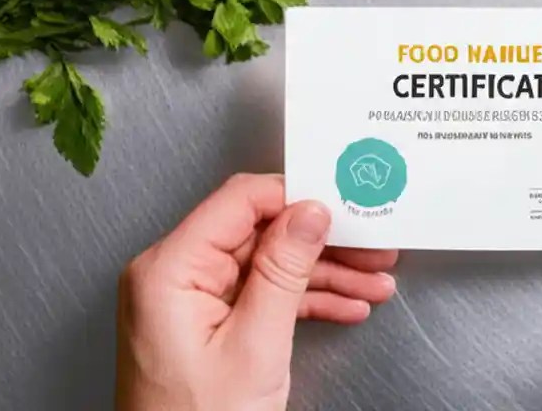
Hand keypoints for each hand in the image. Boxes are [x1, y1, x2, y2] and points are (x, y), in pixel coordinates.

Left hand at [116, 173, 398, 410]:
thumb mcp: (256, 345)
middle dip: (322, 244)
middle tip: (372, 248)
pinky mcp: (204, 324)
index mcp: (170, 270)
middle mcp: (172, 277)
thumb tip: (310, 214)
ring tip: (372, 284)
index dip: (297, 197)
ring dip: (323, 275)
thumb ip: (285, 271)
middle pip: (260, 233)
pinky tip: (344, 306)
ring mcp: (187, 301)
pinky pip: (259, 296)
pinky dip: (303, 301)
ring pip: (266, 266)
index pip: (240, 201)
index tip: (343, 203)